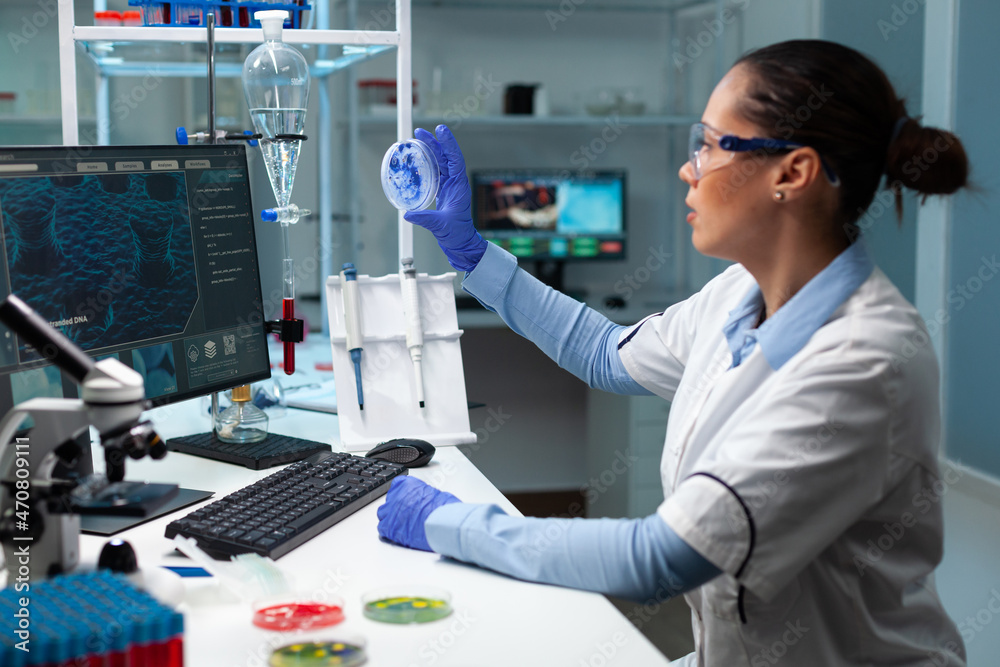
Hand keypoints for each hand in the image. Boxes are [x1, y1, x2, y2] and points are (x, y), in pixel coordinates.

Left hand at [376, 476, 460, 551]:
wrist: (443, 523)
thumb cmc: (444, 509)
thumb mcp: (436, 493)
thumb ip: (424, 494)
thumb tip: (426, 500)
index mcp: (408, 485)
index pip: (396, 485)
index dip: (401, 493)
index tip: (405, 498)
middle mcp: (397, 496)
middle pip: (389, 500)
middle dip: (395, 506)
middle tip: (405, 513)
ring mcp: (392, 512)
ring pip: (383, 513)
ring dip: (390, 517)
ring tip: (401, 523)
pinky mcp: (390, 527)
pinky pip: (382, 527)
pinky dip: (388, 530)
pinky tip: (398, 532)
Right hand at [404, 125, 486, 271]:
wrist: (461, 243)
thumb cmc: (457, 234)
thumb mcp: (441, 226)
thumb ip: (425, 219)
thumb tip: (408, 213)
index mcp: (459, 186)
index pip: (455, 159)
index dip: (448, 143)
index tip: (440, 130)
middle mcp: (455, 183)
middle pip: (445, 157)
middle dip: (434, 143)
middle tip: (420, 132)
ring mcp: (450, 186)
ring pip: (440, 163)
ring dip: (430, 151)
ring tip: (417, 140)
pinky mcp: (443, 191)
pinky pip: (435, 172)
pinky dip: (427, 164)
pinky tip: (417, 159)